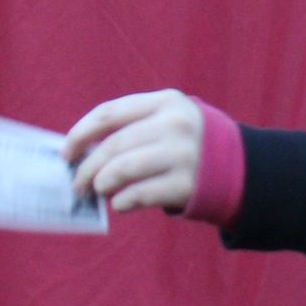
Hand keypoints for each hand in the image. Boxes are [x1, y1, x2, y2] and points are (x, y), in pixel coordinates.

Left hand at [64, 90, 203, 212]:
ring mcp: (183, 154)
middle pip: (113, 145)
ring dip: (101, 184)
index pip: (110, 113)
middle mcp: (175, 124)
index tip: (66, 153)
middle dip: (86, 168)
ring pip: (122, 170)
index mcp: (166, 101)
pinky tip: (119, 204)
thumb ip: (131, 128)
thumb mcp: (168, 120)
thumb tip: (81, 153)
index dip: (81, 134)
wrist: (239, 166)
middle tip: (77, 184)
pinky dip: (120, 202)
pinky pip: (138, 195)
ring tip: (98, 191)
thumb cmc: (187, 143)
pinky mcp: (186, 184)